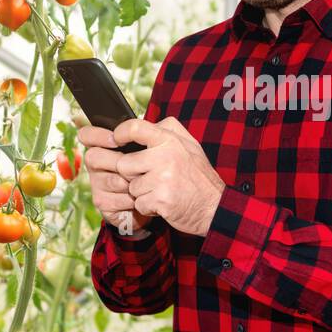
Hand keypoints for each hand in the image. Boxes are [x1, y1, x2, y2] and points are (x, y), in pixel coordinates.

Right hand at [77, 125, 153, 236]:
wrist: (160, 198)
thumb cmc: (155, 168)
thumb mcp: (156, 146)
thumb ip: (152, 132)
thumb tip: (156, 124)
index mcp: (105, 145)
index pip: (87, 135)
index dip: (96, 135)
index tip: (116, 139)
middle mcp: (96, 164)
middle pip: (92, 157)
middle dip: (118, 162)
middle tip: (137, 167)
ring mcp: (97, 183)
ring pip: (110, 180)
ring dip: (132, 182)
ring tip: (146, 184)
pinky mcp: (102, 202)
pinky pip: (114, 200)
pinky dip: (132, 200)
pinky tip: (140, 199)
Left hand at [111, 117, 224, 236]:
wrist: (215, 207)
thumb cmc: (199, 177)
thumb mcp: (190, 146)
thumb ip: (168, 132)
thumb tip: (144, 123)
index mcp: (170, 140)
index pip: (134, 128)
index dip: (120, 133)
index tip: (116, 140)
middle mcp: (165, 156)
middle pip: (124, 163)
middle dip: (132, 175)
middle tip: (151, 178)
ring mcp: (162, 178)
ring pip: (131, 187)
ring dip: (142, 193)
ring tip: (161, 191)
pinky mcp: (160, 199)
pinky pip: (138, 204)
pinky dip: (148, 207)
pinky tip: (163, 202)